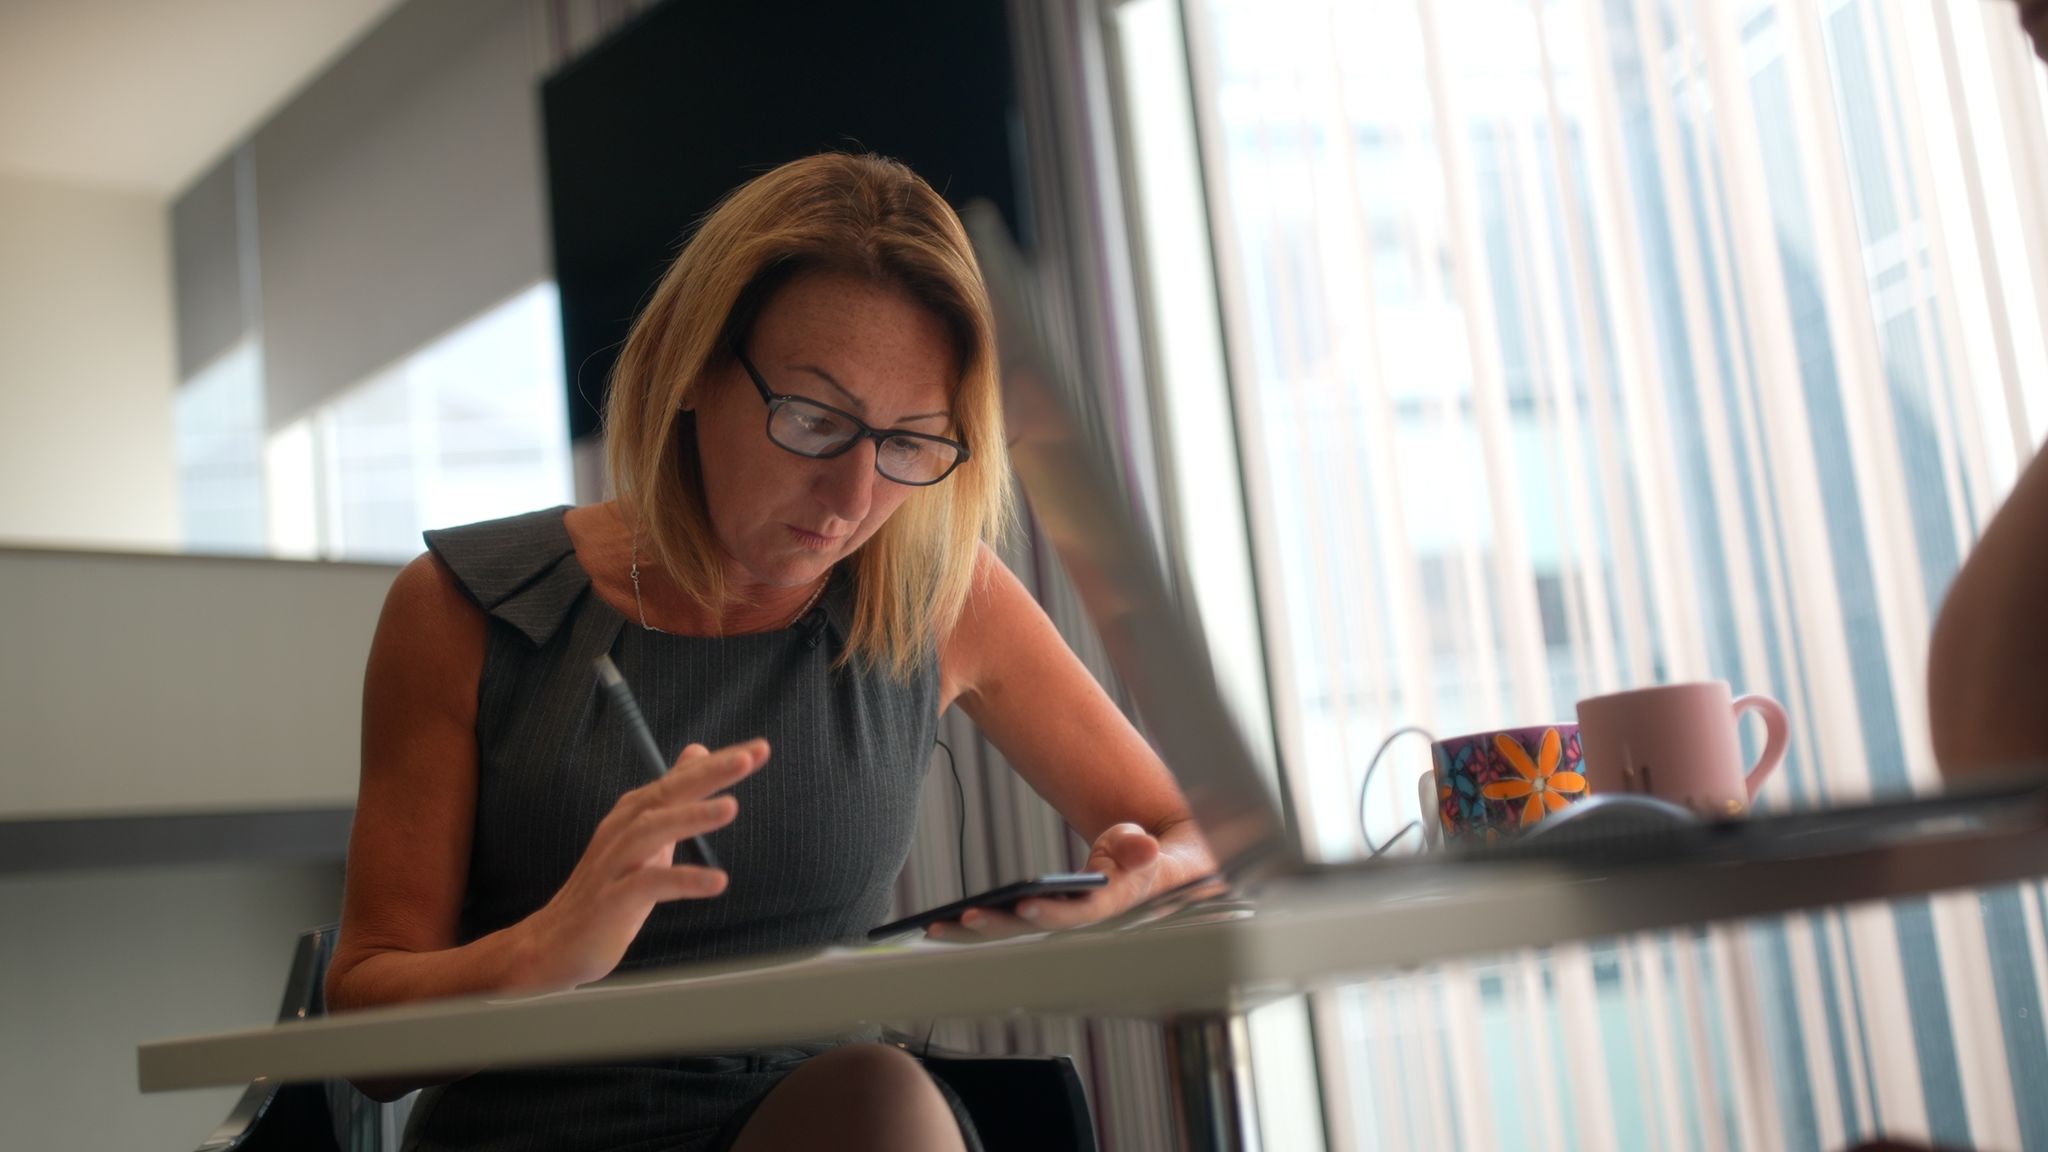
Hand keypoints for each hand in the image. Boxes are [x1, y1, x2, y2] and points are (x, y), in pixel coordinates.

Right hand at [522, 738, 766, 987]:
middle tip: (748, 759)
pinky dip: (683, 880)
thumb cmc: (608, 887)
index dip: (717, 763)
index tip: (759, 748)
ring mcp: (614, 864)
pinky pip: (648, 886)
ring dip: (691, 817)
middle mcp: (622, 830)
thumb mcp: (646, 836)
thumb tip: (699, 752)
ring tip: (731, 807)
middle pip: (666, 793)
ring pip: (652, 830)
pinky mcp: (612, 901)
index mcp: (633, 814)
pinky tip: (717, 881)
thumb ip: (673, 796)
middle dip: (707, 774)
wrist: (555, 943)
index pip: (680, 779)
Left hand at [926, 822, 1161, 941]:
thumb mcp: (1144, 847)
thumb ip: (1140, 849)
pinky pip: (999, 928)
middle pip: (1031, 932)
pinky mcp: (1035, 921)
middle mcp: (1074, 926)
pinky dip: (971, 929)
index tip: (1024, 905)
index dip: (1051, 913)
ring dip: (973, 934)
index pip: (1076, 916)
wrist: (1142, 874)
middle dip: (996, 927)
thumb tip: (1145, 847)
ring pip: (1009, 936)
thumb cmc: (1139, 857)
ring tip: (933, 928)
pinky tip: (939, 926)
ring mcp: (1051, 926)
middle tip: (961, 918)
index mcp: (1105, 910)